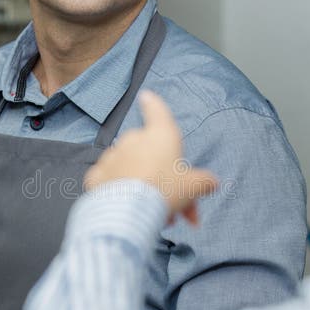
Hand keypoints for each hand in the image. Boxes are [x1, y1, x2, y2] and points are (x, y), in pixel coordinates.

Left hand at [84, 91, 217, 223]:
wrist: (129, 211)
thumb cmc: (164, 191)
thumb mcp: (193, 187)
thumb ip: (204, 182)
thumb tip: (212, 182)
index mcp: (159, 135)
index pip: (157, 111)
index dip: (153, 103)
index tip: (145, 95)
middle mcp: (134, 139)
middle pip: (150, 154)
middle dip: (163, 177)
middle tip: (174, 202)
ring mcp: (113, 156)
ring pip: (131, 169)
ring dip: (144, 187)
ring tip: (155, 214)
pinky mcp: (97, 175)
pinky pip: (110, 180)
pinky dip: (118, 190)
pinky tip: (126, 206)